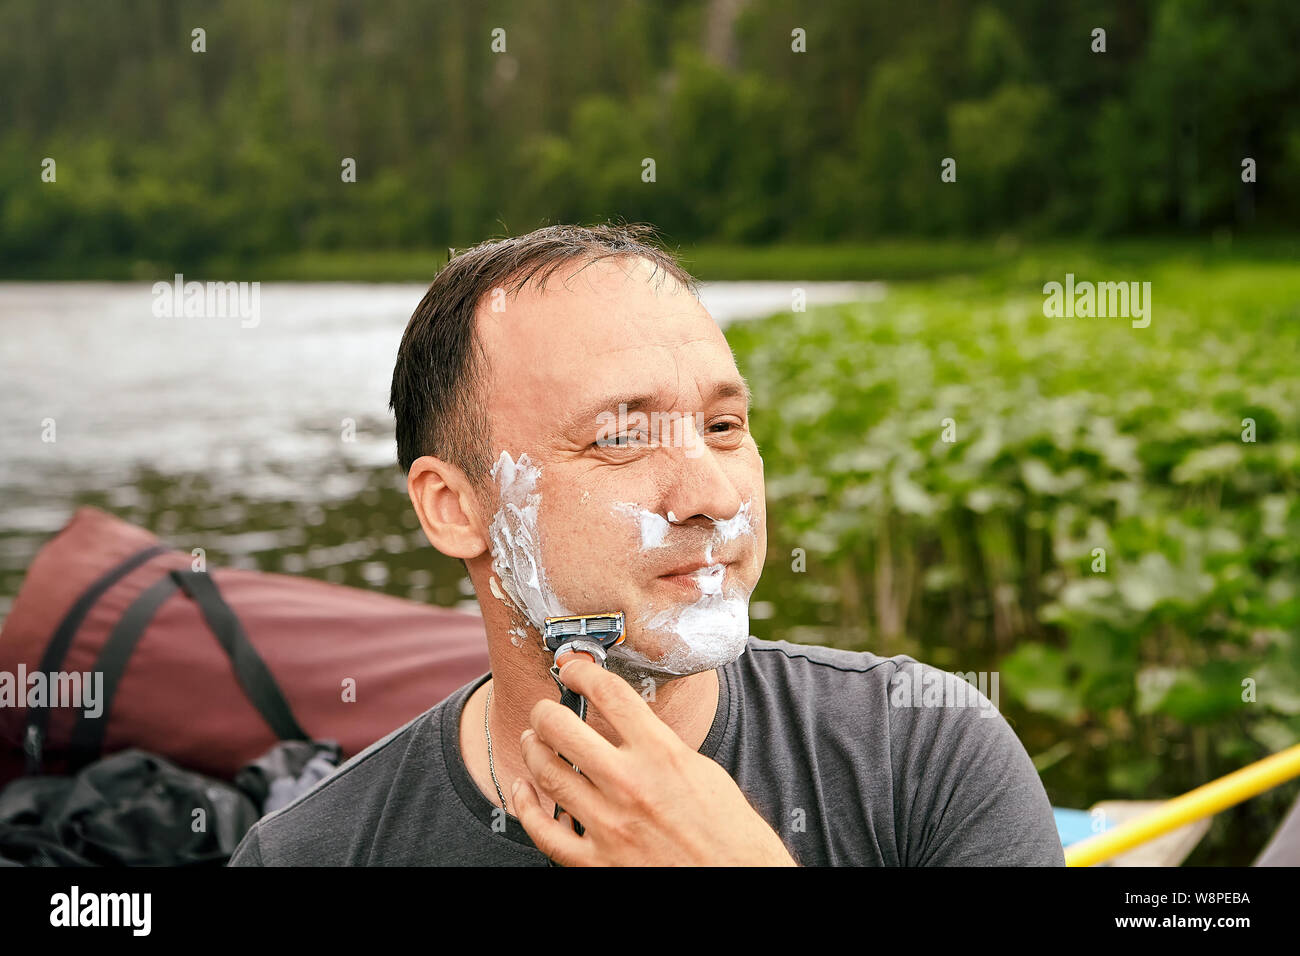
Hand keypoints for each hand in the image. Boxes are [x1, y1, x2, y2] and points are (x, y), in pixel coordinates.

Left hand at [512, 657, 796, 865]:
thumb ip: (660, 746)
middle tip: (544, 708)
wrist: (737, 880)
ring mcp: (609, 825)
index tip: (573, 668)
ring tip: (533, 740)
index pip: (610, 694)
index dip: (583, 672)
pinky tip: (524, 790)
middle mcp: (630, 784)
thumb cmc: (729, 832)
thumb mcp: (702, 770)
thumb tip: (628, 728)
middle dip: (545, 711)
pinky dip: (526, 806)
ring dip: (533, 750)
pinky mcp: (597, 862)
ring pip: (547, 773)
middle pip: (563, 728)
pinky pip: (544, 831)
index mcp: (663, 755)